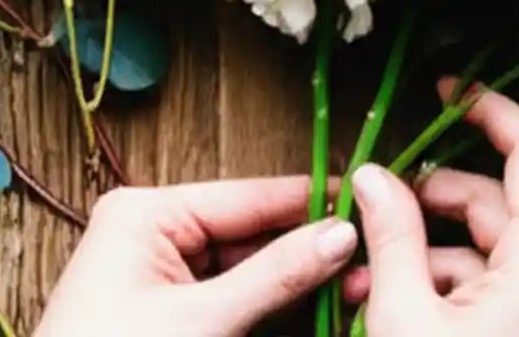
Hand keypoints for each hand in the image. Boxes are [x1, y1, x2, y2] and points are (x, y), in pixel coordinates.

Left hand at [35, 177, 357, 336]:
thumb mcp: (202, 321)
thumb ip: (275, 276)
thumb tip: (339, 236)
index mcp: (145, 214)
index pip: (250, 196)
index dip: (312, 200)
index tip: (370, 201)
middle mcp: (153, 233)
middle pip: (253, 232)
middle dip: (310, 248)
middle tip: (372, 256)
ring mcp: (161, 274)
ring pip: (250, 267)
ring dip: (298, 280)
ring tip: (355, 283)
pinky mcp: (171, 312)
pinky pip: (233, 297)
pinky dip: (272, 306)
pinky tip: (315, 307)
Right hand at [345, 82, 518, 336]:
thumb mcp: (404, 320)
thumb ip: (392, 238)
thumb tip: (374, 177)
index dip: (491, 112)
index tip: (451, 91)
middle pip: (501, 206)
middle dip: (433, 200)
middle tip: (376, 202)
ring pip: (493, 251)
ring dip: (429, 251)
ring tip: (365, 275)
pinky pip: (498, 289)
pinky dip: (449, 284)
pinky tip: (394, 299)